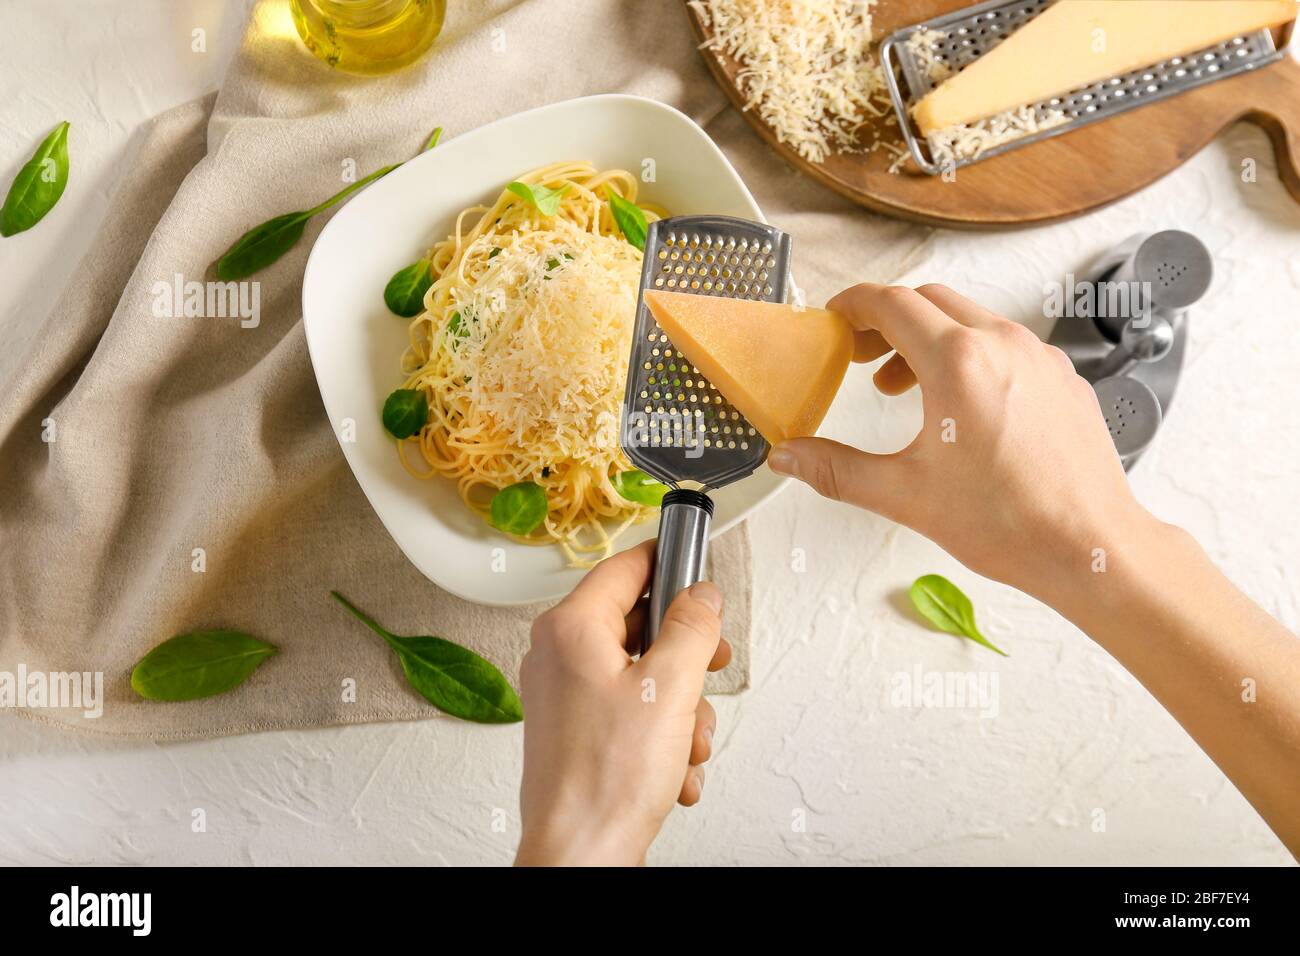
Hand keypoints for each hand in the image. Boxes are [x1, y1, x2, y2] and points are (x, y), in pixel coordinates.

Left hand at [515, 540, 730, 865]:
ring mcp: (566, 695)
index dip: (670, 564)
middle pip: (640, 625)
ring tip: (684, 744)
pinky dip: (661, 738)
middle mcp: (559, 655)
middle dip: (686, 659)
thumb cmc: (606, 779)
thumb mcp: (670, 686)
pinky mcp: (577, 731)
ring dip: (680, 710)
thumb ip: (692, 627)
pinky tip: (672, 771)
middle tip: (708, 671)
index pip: (626, 566)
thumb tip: (702, 594)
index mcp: (570, 628)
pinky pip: (632, 713)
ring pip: (645, 675)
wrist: (580, 854)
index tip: (699, 568)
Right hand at [768, 283, 1161, 604]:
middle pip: (930, 301)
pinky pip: (1007, 344)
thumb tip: (790, 457)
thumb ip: (836, 469)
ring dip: (928, 339)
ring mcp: (1040, 357)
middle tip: (859, 355)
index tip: (835, 318)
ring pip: (971, 320)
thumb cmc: (1010, 522)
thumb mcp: (904, 495)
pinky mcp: (1064, 377)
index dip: (854, 305)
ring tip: (902, 386)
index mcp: (957, 362)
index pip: (892, 303)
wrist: (1089, 547)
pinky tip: (960, 405)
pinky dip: (971, 355)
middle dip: (887, 321)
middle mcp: (1003, 345)